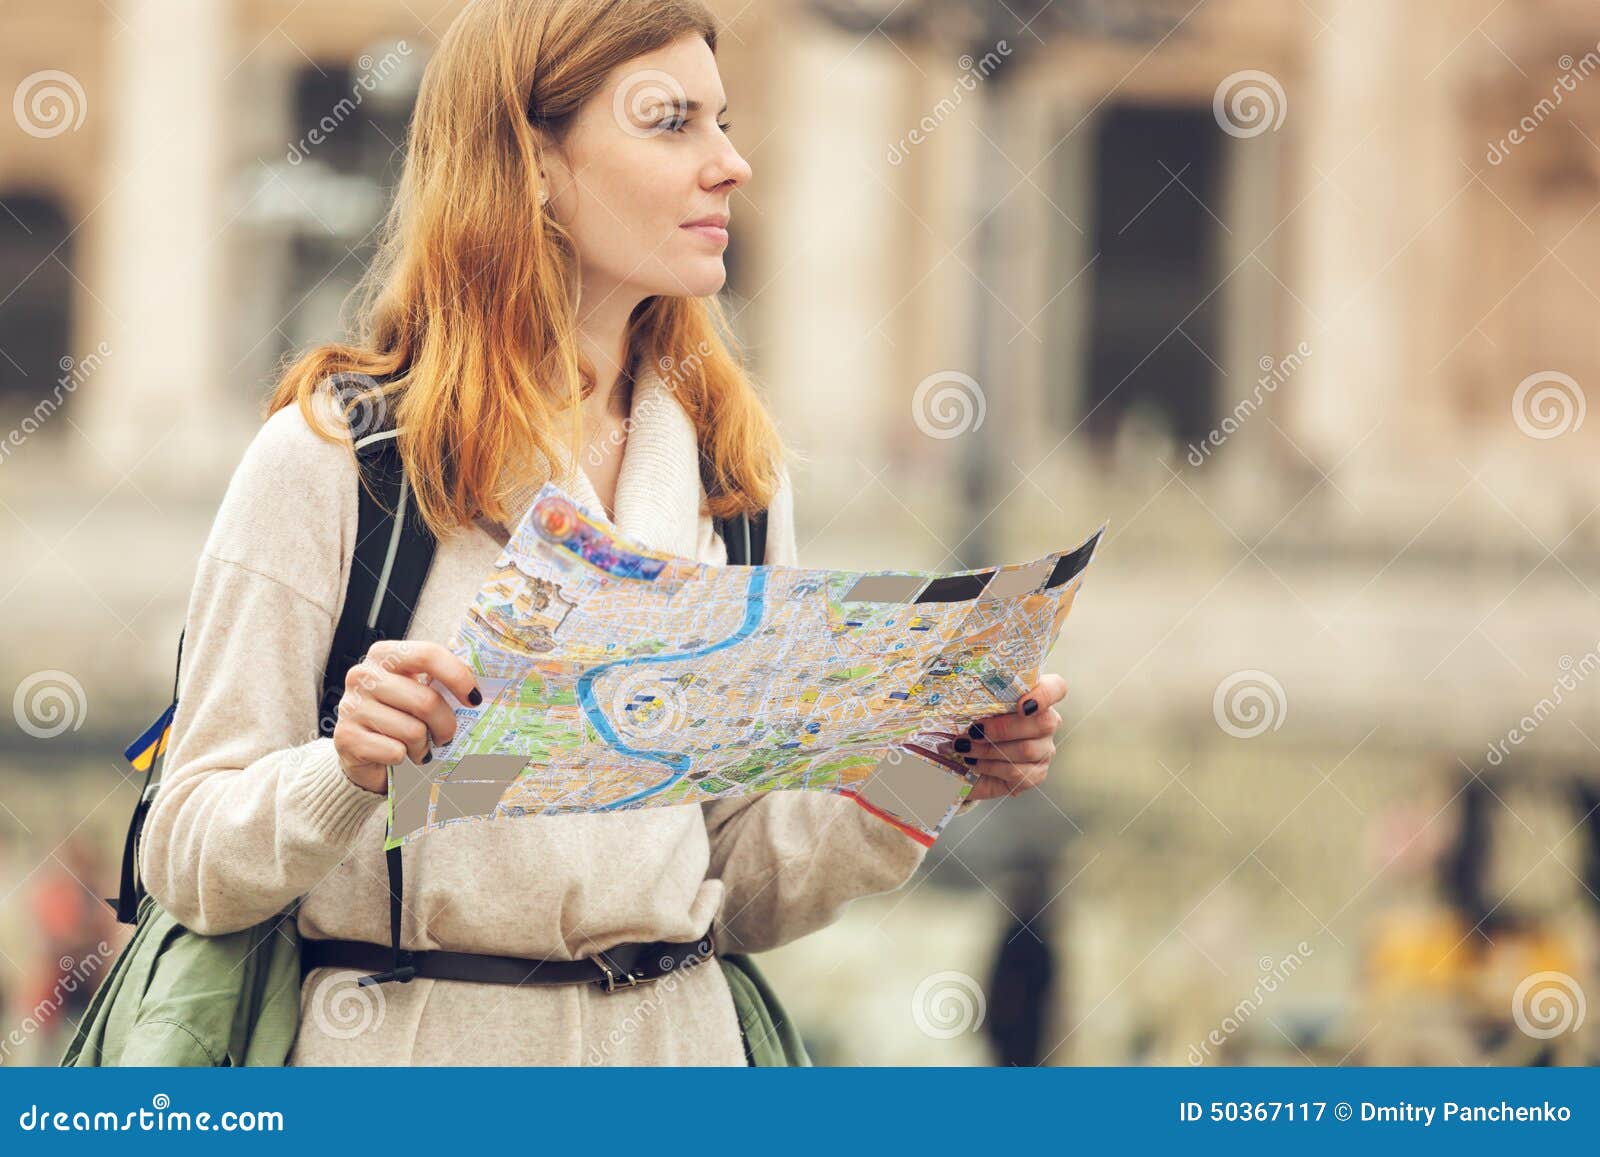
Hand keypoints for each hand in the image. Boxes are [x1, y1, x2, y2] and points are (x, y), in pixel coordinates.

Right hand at [332, 640, 480, 792]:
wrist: (360, 750)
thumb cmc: (397, 715)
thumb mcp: (416, 690)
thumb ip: (438, 681)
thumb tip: (476, 690)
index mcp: (384, 655)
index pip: (428, 654)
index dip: (458, 677)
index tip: (474, 699)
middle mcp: (363, 675)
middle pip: (426, 701)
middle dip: (445, 724)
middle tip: (446, 735)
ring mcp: (351, 706)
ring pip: (413, 731)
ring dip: (423, 745)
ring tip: (417, 746)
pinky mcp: (346, 737)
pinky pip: (395, 751)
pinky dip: (404, 758)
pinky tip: (398, 755)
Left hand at [953, 674, 1066, 801]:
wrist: (963, 760)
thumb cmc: (970, 723)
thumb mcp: (971, 705)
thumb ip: (974, 697)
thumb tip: (953, 694)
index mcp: (1035, 696)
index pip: (1057, 688)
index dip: (1045, 695)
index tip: (1021, 704)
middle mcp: (1046, 722)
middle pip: (1044, 722)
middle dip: (1003, 728)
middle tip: (973, 730)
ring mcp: (1044, 749)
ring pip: (1027, 749)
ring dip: (990, 749)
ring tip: (964, 747)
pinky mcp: (1036, 774)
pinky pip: (1019, 773)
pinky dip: (991, 767)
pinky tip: (974, 763)